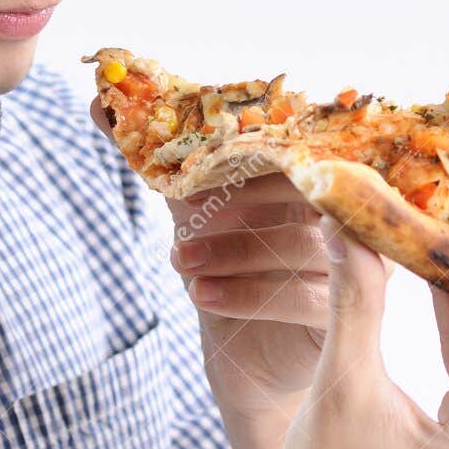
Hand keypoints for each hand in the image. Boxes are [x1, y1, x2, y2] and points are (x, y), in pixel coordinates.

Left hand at [90, 102, 332, 448]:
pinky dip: (247, 293)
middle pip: (304, 191)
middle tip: (182, 223)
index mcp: (308, 175)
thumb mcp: (186, 204)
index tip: (195, 170)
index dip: (242, 153)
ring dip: (235, 251)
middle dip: (239, 201)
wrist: (237, 346)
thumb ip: (151, 154)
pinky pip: (304, 297)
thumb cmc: (220, 259)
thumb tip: (97, 102)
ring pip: (302, 245)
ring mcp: (352, 261)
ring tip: (180, 263)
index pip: (291, 147)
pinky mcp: (345, 313)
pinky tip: (201, 295)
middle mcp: (341, 212)